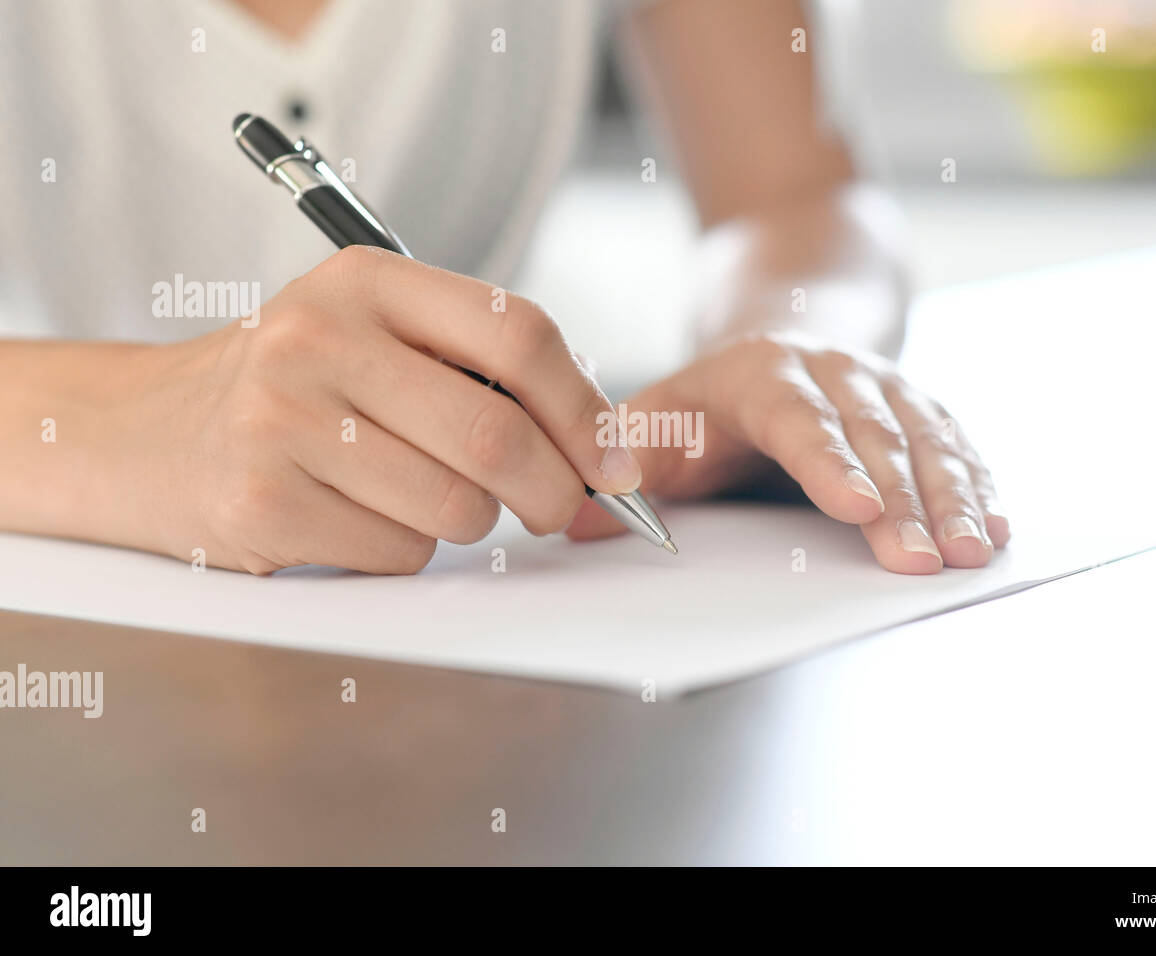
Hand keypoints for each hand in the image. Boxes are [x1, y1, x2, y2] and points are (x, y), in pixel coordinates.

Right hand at [102, 246, 641, 572]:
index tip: (617, 462)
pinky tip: (355, 518)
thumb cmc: (297, 388)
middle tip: (556, 507)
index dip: (586, 409)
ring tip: (418, 495)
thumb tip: (603, 445)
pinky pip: (400, 552)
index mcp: (366, 281)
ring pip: (456, 506)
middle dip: (552, 489)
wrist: (149, 433)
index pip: (517, 335)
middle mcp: (319, 338)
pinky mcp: (260, 502)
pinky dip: (405, 551)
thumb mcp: (375, 336)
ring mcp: (281, 420)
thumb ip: (477, 368)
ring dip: (468, 521)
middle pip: (496, 434)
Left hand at [567, 332, 1009, 572]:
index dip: (829, 462)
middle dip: (902, 501)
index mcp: (763, 375)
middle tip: (918, 560)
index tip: (855, 509)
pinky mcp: (922, 410)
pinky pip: (956, 445)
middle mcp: (835, 374)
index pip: (799, 418)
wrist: (788, 330)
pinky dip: (978, 485)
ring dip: (952, 497)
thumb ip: (625, 466)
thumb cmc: (713, 402)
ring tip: (969, 553)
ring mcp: (886, 388)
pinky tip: (995, 527)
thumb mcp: (660, 418)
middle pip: (874, 435)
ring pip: (926, 440)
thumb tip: (574, 521)